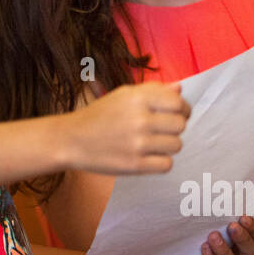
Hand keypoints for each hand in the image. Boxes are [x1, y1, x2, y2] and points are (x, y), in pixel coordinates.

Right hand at [62, 81, 190, 174]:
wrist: (71, 139)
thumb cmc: (99, 115)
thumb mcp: (123, 95)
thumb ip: (153, 90)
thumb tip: (180, 89)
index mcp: (137, 98)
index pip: (178, 103)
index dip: (182, 109)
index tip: (176, 113)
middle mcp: (139, 119)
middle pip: (180, 125)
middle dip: (174, 127)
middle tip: (161, 129)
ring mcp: (138, 144)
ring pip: (177, 145)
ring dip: (168, 145)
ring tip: (152, 143)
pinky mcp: (135, 165)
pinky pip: (167, 164)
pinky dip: (160, 161)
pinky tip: (148, 156)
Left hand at [150, 216, 253, 254]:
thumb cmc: (188, 253)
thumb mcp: (205, 237)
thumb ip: (216, 226)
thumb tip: (219, 204)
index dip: (253, 229)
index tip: (244, 216)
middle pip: (251, 254)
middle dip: (243, 239)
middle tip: (232, 225)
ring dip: (224, 249)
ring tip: (213, 235)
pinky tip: (204, 248)